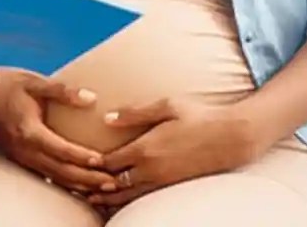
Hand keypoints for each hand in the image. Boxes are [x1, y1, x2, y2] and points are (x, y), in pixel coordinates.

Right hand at [0, 71, 111, 192]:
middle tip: (112, 181)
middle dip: (88, 178)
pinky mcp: (22, 160)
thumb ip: (63, 91)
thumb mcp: (35, 83)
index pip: (60, 150)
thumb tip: (92, 98)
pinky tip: (82, 187)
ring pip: (54, 178)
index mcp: (29, 131)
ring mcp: (22, 157)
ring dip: (79, 184)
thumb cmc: (9, 87)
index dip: (82, 157)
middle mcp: (25, 149)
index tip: (102, 161)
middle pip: (61, 171)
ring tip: (103, 188)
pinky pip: (46, 177)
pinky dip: (66, 183)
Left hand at [88, 96, 267, 208]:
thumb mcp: (165, 106)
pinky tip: (119, 199)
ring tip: (90, 198)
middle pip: (113, 183)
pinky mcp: (172, 186)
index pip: (108, 161)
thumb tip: (107, 118)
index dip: (90, 163)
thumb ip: (134, 113)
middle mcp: (150, 169)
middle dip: (94, 184)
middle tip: (74, 185)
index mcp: (145, 148)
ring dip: (108, 197)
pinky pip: (143, 197)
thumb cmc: (199, 115)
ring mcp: (162, 181)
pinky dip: (127, 200)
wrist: (231, 137)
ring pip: (127, 195)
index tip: (75, 160)